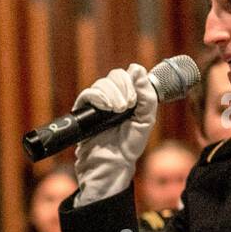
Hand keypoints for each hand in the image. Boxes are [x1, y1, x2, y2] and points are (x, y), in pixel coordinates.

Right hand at [72, 64, 158, 206]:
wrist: (112, 163)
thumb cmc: (129, 145)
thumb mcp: (146, 119)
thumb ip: (147, 95)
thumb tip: (136, 68)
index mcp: (129, 97)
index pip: (128, 75)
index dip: (132, 81)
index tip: (134, 100)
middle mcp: (113, 97)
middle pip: (115, 76)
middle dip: (123, 88)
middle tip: (126, 107)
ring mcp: (97, 103)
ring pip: (102, 83)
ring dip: (112, 94)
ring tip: (117, 111)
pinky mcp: (83, 111)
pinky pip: (88, 94)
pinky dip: (98, 97)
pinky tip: (105, 108)